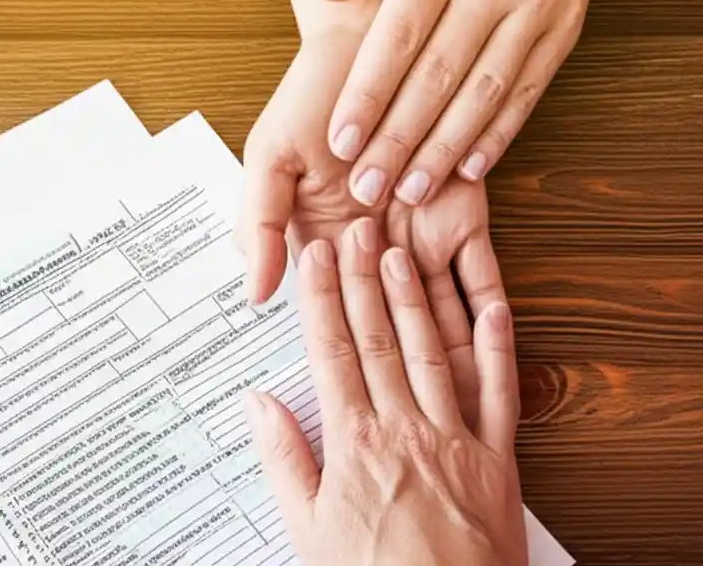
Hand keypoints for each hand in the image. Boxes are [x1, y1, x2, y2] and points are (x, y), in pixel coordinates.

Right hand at [241, 29, 505, 424]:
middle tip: (395, 430)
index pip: (325, 314)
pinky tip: (490, 344)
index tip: (327, 399)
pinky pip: (479, 275)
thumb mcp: (265, 160)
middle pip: (383, 325)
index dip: (327, 351)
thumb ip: (259, 223)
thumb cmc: (310, 99)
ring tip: (445, 412)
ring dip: (438, 354)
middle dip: (390, 372)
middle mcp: (372, 254)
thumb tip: (256, 291)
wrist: (373, 42)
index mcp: (321, 247)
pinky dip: (486, 308)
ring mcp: (418, 239)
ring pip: (432, 312)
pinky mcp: (462, 218)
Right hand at [243, 222, 525, 565]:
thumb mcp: (307, 527)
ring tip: (401, 252)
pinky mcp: (496, 460)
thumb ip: (284, 460)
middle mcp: (403, 429)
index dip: (322, 298)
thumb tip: (257, 403)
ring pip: (432, 352)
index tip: (315, 258)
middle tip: (357, 230)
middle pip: (378, 340)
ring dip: (415, 298)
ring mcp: (453, 439)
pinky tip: (492, 308)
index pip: (331, 352)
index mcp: (353, 442)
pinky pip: (499, 394)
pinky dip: (498, 349)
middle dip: (364, 280)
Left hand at [320, 0, 627, 206]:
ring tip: (410, 190)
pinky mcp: (565, 31)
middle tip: (367, 188)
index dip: (369, 92)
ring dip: (445, 149)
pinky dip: (498, 134)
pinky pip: (528, 92)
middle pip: (439, 75)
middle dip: (399, 139)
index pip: (400, 34)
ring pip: (484, 93)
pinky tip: (468, 169)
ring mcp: (536, 8)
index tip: (341, 139)